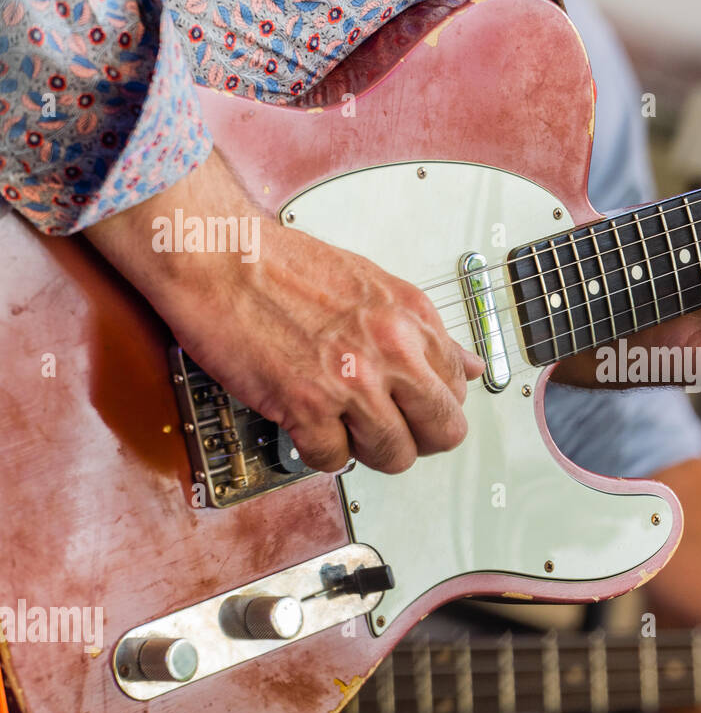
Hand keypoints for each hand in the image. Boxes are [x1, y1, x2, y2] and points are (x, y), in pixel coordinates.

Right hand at [85, 151, 483, 474]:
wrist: (219, 254)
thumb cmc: (284, 265)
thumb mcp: (376, 287)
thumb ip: (424, 331)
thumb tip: (469, 366)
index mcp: (412, 318)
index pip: (458, 389)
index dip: (435, 406)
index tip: (414, 407)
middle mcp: (392, 349)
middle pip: (443, 432)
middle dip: (418, 439)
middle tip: (391, 430)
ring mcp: (352, 381)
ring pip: (394, 455)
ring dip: (369, 451)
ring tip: (344, 428)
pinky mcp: (306, 405)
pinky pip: (333, 459)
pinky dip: (320, 451)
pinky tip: (309, 426)